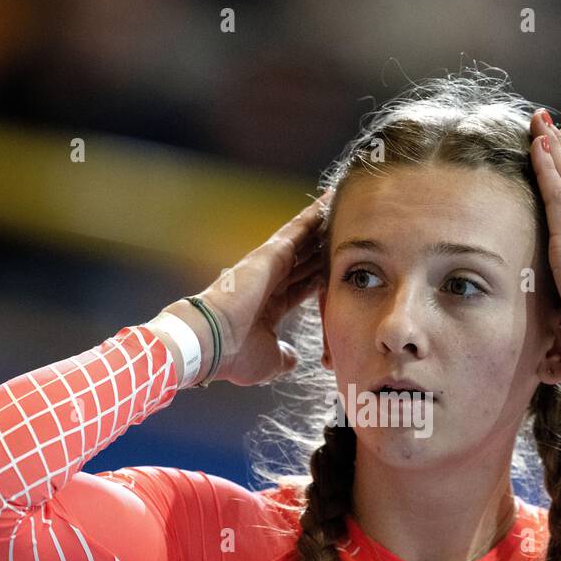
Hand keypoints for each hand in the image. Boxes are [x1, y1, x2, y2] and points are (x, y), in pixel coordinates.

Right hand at [160, 189, 331, 386]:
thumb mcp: (269, 360)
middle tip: (349, 229)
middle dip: (324, 246)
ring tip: (343, 202)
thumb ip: (284, 356)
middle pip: (306, 259)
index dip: (320, 275)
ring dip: (323, 222)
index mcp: (270, 305)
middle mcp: (270, 281)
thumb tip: (294, 359)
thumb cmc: (234, 355)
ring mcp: (270, 265)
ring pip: (304, 239)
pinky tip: (331, 200)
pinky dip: (315, 214)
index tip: (337, 267)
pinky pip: (298, 228)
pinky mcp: (270, 253)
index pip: (302, 285)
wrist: (211, 342)